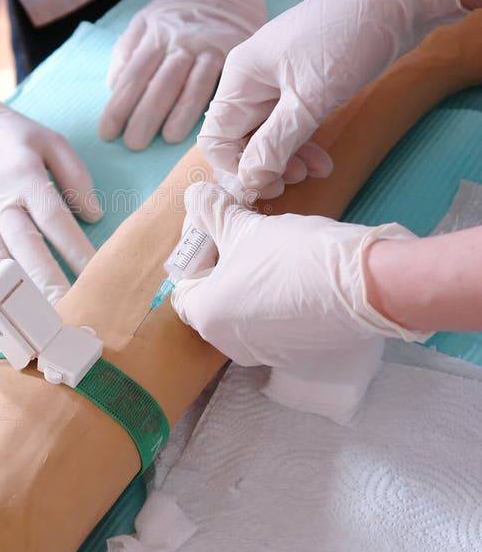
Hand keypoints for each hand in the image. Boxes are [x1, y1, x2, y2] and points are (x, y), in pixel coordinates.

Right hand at [0, 85, 101, 302]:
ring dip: (11, 288)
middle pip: (24, 246)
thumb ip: (75, 175)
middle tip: (66, 311)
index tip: (96, 277)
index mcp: (26, 177)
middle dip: (46, 281)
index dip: (77, 250)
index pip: (56, 221)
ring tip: (31, 316)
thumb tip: (94, 214)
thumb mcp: (50, 141)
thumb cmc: (13, 137)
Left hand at [98, 0, 270, 150]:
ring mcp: (206, 47)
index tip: (107, 132)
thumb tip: (113, 87)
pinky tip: (200, 124)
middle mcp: (179, 40)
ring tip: (164, 140)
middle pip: (157, 84)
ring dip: (176, 114)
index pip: (131, 75)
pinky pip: (217, 82)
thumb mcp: (147, 18)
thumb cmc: (180, 9)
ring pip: (188, 85)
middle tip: (132, 144)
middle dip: (142, 116)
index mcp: (153, 33)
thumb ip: (128, 50)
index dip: (118, 106)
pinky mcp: (231, 53)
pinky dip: (206, 103)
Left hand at [171, 182, 428, 366]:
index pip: (183, 282)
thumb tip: (194, 197)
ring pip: (242, 307)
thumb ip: (213, 214)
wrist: (368, 287)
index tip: (218, 223)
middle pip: (212, 295)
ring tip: (270, 244)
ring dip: (248, 276)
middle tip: (244, 228)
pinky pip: (271, 321)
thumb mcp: (247, 227)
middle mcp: (227, 343)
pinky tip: (294, 270)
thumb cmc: (296, 257)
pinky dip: (274, 296)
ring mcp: (263, 353)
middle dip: (223, 260)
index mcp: (207, 316)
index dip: (197, 248)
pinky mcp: (295, 353)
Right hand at [199, 0, 465, 198]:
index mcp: (241, 77)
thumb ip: (276, 143)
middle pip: (242, 137)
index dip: (235, 166)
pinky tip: (322, 160)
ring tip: (315, 172)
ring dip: (287, 158)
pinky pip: (291, 123)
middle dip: (265, 164)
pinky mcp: (304, 83)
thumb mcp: (309, 99)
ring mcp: (278, 80)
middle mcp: (252, 79)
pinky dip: (303, 144)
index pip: (216, 137)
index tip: (266, 185)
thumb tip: (249, 180)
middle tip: (294, 182)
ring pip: (269, 133)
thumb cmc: (345, 38)